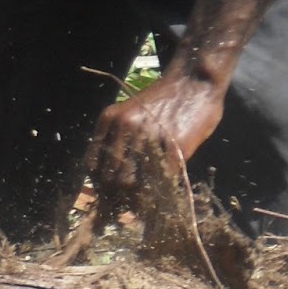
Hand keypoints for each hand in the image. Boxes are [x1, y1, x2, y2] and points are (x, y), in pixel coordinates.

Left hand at [88, 73, 225, 203]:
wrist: (193, 79)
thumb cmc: (163, 98)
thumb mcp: (129, 111)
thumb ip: (117, 137)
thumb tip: (108, 175)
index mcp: (110, 119)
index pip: (93, 165)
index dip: (99, 186)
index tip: (107, 198)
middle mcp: (126, 128)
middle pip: (111, 177)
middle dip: (117, 197)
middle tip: (125, 209)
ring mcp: (150, 136)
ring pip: (134, 182)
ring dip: (138, 200)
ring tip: (142, 207)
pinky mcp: (175, 145)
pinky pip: (162, 178)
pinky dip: (161, 191)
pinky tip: (162, 195)